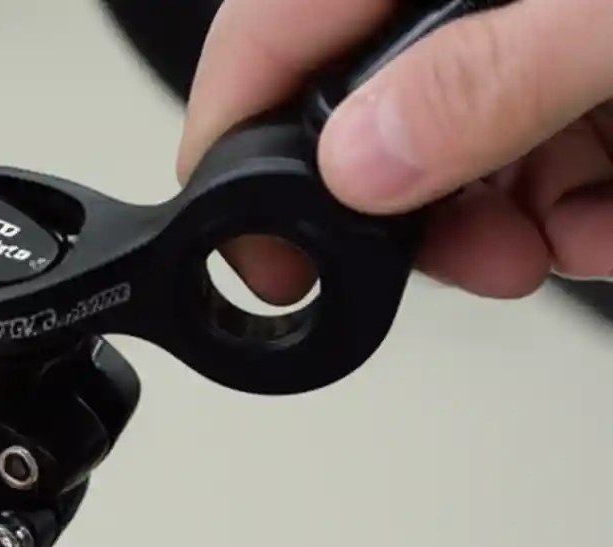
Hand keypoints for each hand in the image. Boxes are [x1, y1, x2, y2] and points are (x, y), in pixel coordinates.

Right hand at [179, 0, 612, 302]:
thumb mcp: (607, 15)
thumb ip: (484, 79)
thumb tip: (357, 163)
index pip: (271, 29)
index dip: (230, 134)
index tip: (245, 244)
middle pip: (366, 110)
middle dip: (408, 211)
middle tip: (458, 262)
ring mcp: (526, 38)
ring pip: (455, 156)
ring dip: (497, 229)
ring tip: (557, 246)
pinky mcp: (589, 83)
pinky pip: (540, 167)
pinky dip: (567, 217)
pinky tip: (601, 226)